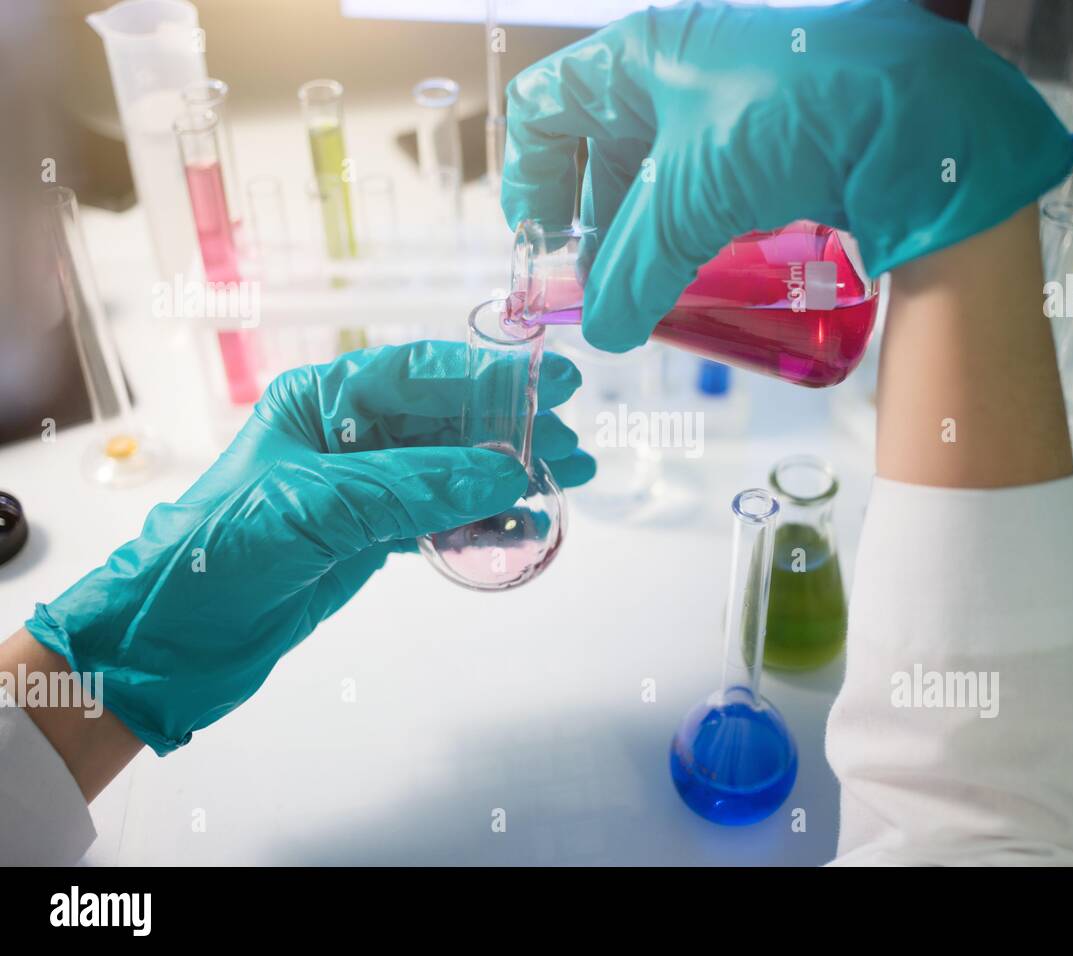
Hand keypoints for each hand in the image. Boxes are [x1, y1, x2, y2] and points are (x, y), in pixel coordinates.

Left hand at [25, 341, 593, 754]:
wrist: (169, 643)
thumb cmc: (218, 553)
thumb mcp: (317, 505)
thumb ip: (413, 486)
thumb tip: (507, 471)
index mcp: (323, 400)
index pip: (423, 372)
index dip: (493, 375)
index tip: (556, 380)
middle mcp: (346, 434)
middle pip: (447, 421)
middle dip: (513, 431)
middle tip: (573, 447)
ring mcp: (359, 488)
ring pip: (449, 471)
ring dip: (506, 478)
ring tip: (565, 483)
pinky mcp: (366, 537)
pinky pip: (436, 519)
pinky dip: (478, 523)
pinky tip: (518, 527)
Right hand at [501, 0, 1072, 351]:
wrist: (915, 116)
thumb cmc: (788, 117)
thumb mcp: (691, 199)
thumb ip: (634, 269)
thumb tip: (605, 327)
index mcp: (638, 56)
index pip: (544, 107)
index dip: (529, 176)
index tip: (541, 242)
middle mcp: (676, 73)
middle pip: (600, 148)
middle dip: (593, 221)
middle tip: (600, 285)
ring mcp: (726, 107)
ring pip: (658, 175)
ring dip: (645, 236)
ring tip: (649, 291)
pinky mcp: (770, 142)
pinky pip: (709, 188)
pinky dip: (694, 234)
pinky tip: (701, 273)